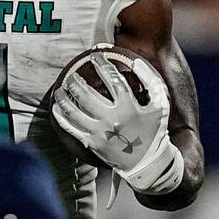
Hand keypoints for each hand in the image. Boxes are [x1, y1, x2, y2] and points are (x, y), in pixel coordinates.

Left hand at [51, 52, 183, 194]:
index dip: (102, 64)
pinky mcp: (91, 143)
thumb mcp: (160, 104)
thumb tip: (134, 61)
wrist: (147, 162)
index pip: (113, 79)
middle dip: (75, 81)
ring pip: (73, 111)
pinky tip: (57, 107)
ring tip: (60, 89)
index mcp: (129, 108)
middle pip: (86, 95)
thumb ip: (150, 80)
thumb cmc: (155, 129)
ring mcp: (99, 133)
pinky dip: (61, 116)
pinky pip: (70, 128)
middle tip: (72, 76)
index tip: (95, 56)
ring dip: (63, 97)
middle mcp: (112, 120)